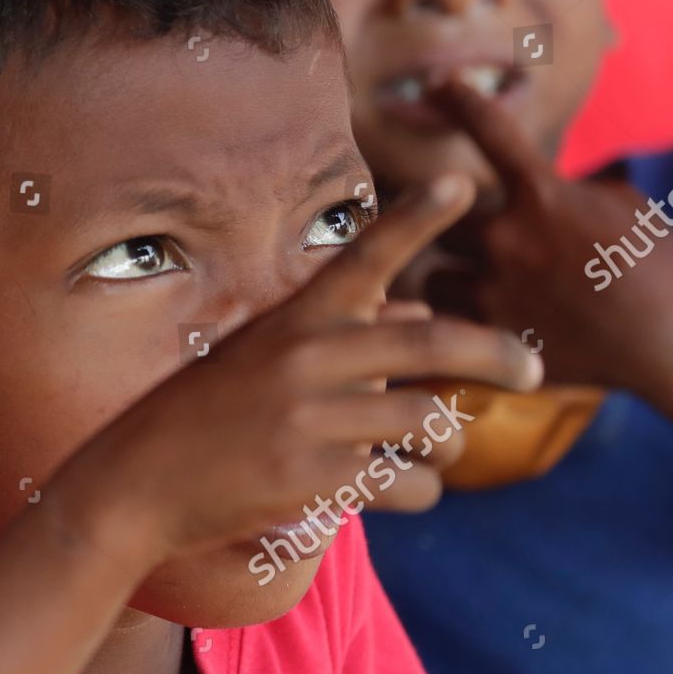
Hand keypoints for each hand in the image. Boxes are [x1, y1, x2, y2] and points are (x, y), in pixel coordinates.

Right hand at [63, 172, 543, 565]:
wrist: (137, 481)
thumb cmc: (202, 415)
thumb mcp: (262, 358)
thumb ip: (344, 332)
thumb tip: (422, 313)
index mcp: (294, 322)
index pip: (362, 258)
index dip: (415, 218)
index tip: (461, 182)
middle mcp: (307, 359)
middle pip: (433, 349)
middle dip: (500, 357)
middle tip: (536, 371)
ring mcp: (311, 418)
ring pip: (430, 425)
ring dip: (450, 444)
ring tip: (439, 452)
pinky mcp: (315, 478)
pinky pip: (407, 484)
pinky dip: (420, 491)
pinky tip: (403, 492)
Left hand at [420, 80, 672, 396]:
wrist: (672, 342)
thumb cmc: (653, 264)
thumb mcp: (618, 203)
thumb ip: (563, 186)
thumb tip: (531, 174)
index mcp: (543, 194)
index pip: (489, 131)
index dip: (460, 102)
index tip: (440, 86)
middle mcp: (508, 236)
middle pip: (439, 211)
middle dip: (445, 217)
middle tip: (455, 226)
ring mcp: (496, 289)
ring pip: (434, 272)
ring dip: (449, 275)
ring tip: (472, 286)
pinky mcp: (491, 335)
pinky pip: (448, 321)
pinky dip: (458, 320)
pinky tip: (471, 326)